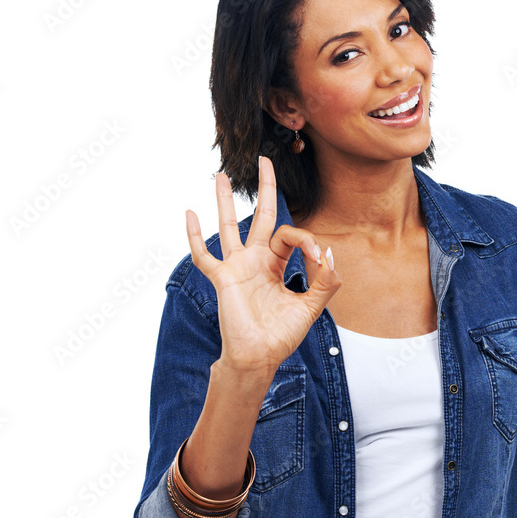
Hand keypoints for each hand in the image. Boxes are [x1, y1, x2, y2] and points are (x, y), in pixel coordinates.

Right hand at [186, 156, 340, 376]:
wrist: (259, 357)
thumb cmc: (281, 335)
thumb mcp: (311, 307)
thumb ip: (325, 281)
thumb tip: (327, 252)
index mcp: (277, 265)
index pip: (291, 236)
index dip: (307, 240)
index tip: (317, 257)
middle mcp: (255, 260)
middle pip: (261, 216)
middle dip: (264, 188)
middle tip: (264, 160)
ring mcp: (236, 267)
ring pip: (229, 226)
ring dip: (225, 200)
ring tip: (220, 175)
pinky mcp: (222, 279)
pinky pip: (204, 255)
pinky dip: (195, 236)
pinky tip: (189, 213)